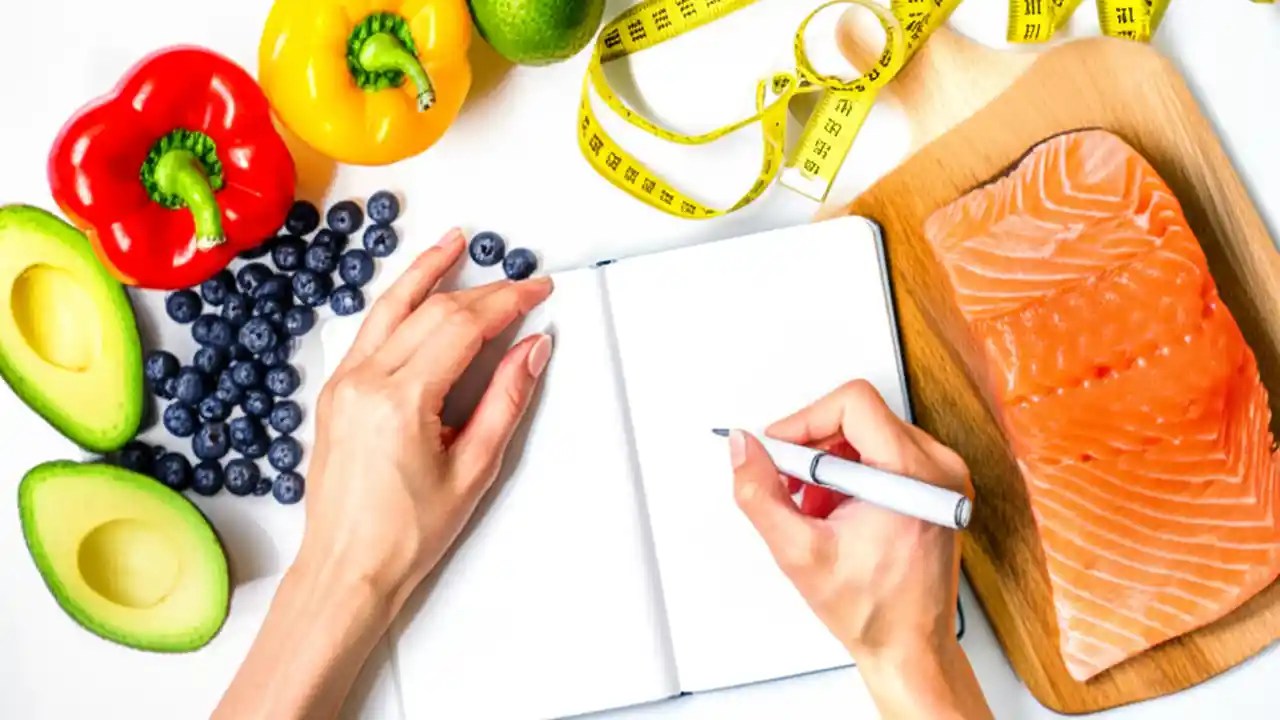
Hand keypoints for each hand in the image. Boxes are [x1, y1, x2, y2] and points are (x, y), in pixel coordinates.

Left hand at [217, 229, 553, 718]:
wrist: (346, 568)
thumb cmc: (406, 534)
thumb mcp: (474, 468)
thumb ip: (507, 399)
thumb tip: (533, 348)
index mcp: (400, 400)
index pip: (462, 326)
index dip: (505, 301)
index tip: (536, 290)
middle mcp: (363, 380)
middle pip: (431, 310)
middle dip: (481, 290)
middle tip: (520, 283)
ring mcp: (342, 383)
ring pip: (390, 308)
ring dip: (425, 273)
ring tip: (452, 243)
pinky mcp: (335, 391)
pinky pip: (369, 330)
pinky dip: (397, 303)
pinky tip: (416, 291)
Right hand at [729, 380, 990, 718]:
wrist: (910, 646)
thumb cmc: (872, 610)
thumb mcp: (799, 552)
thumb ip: (760, 493)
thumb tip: (743, 447)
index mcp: (914, 475)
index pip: (852, 403)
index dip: (804, 421)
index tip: (780, 452)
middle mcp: (938, 467)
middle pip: (859, 416)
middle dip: (814, 451)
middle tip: (792, 489)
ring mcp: (943, 476)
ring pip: (869, 433)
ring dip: (830, 465)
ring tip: (816, 509)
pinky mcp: (938, 487)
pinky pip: (885, 453)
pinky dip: (852, 475)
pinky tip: (838, 513)